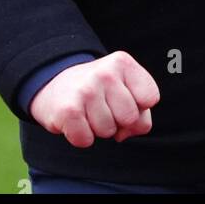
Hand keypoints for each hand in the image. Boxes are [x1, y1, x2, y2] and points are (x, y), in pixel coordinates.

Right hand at [28, 50, 160, 148]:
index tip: (122, 98)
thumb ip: (141, 112)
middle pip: (130, 118)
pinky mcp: (68, 109)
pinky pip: (86, 140)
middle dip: (119, 121)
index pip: (150, 98)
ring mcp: (86, 90)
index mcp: (123, 62)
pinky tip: (76, 120)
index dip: (139, 107)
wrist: (54, 84)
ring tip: (88, 112)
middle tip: (102, 107)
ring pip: (108, 132)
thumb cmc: (99, 92)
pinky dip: (81, 137)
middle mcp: (105, 72)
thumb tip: (124, 133)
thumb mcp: (124, 89)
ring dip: (98, 129)